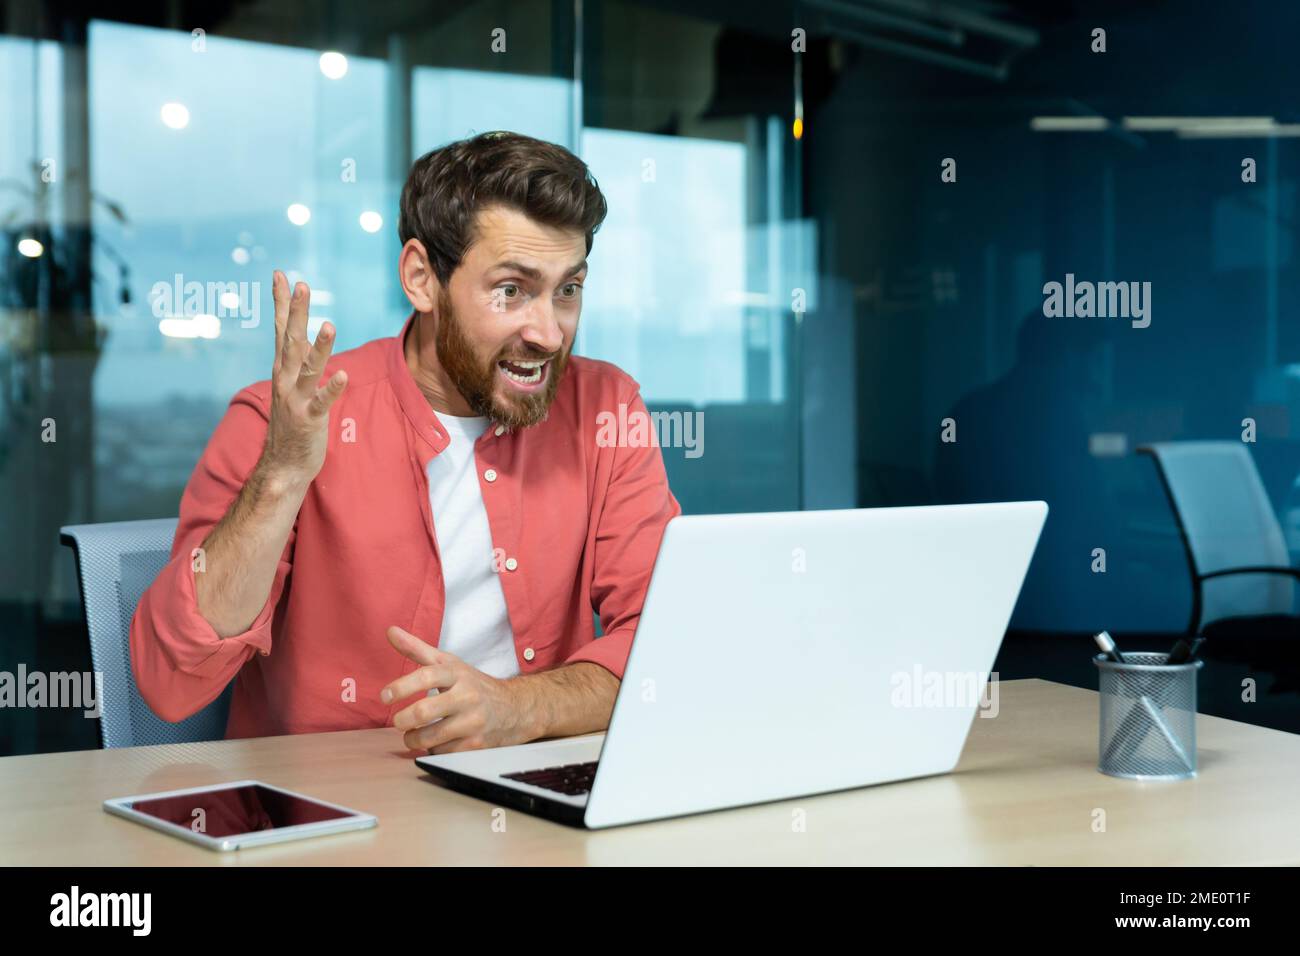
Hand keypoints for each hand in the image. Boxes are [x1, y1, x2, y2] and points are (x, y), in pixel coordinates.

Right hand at [260, 271, 346, 483]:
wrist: (283, 465)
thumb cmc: (292, 421)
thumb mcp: (292, 383)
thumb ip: (296, 358)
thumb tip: (302, 331)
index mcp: (282, 368)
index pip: (281, 329)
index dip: (282, 302)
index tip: (280, 274)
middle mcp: (285, 379)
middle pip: (291, 340)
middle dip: (297, 312)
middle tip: (301, 284)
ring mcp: (296, 399)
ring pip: (308, 368)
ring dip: (319, 347)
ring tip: (328, 324)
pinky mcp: (309, 419)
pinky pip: (322, 402)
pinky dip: (331, 388)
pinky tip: (343, 375)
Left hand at [380, 626, 540, 753]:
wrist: (515, 707)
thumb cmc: (473, 684)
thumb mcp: (449, 663)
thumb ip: (417, 649)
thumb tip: (390, 632)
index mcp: (458, 674)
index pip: (426, 676)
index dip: (401, 687)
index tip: (385, 696)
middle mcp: (467, 696)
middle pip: (424, 711)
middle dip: (402, 720)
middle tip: (398, 721)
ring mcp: (473, 722)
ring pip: (430, 737)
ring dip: (413, 739)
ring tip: (412, 734)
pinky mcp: (476, 745)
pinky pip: (443, 752)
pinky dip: (433, 749)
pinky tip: (436, 741)